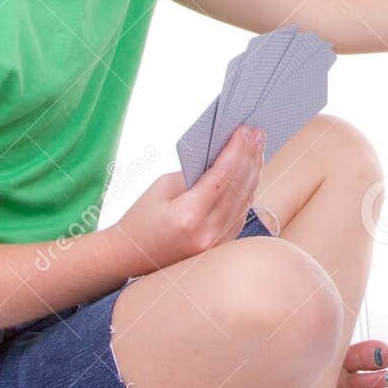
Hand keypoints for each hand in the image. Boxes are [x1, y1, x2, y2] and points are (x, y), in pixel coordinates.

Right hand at [112, 124, 268, 271]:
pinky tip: (251, 172)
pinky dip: (247, 191)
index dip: (237, 150)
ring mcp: (216, 244)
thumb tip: (224, 155)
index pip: (223, 176)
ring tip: (257, 148)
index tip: (246, 130)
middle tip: (258, 133)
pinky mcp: (220, 248)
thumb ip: (195, 173)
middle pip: (239, 187)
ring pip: (245, 201)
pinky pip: (240, 214)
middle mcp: (207, 233)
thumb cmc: (141, 218)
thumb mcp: (161, 188)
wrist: (129, 258)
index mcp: (188, 216)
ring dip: (253, 172)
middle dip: (250, 156)